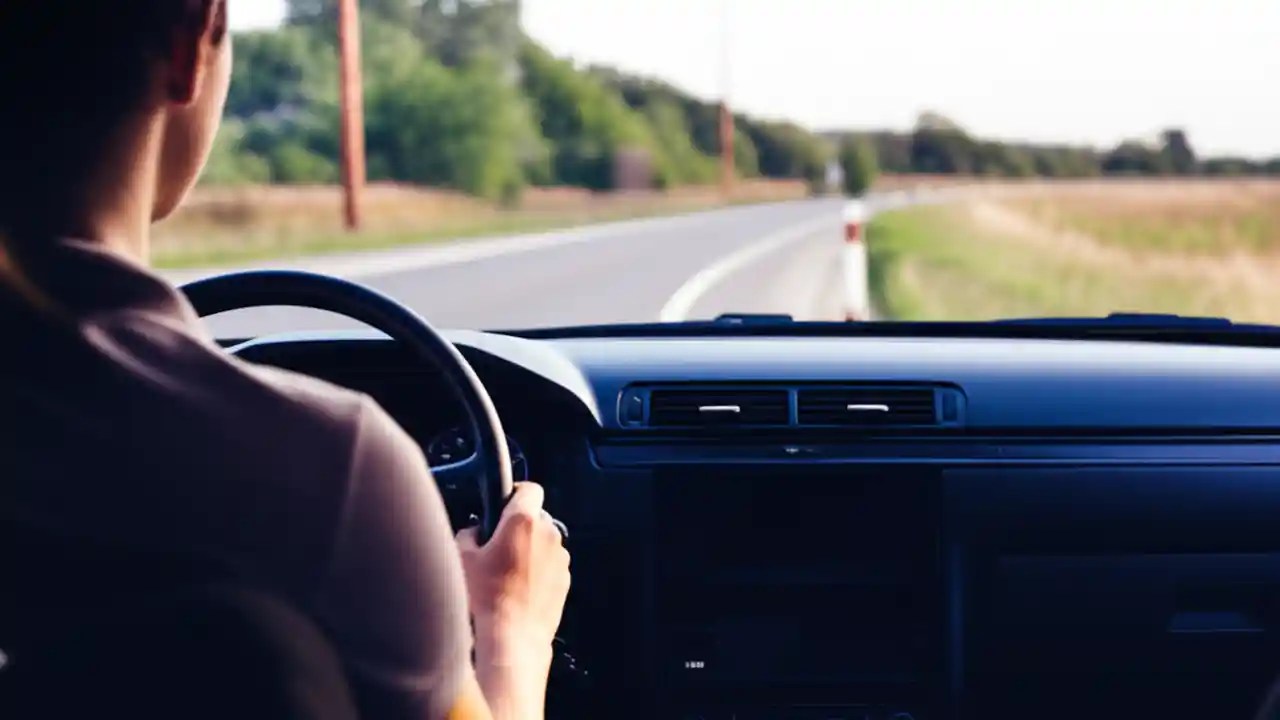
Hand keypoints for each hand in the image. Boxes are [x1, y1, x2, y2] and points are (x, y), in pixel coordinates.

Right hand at [457, 482, 570, 662]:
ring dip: (529, 550)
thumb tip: (474, 531)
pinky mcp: (565, 579)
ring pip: (544, 542)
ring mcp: (560, 557)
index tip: (504, 504)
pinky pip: (550, 565)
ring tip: (506, 574)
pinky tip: (519, 588)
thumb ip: (469, 533)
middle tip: (496, 547)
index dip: (515, 493)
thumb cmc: (487, 598)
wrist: (512, 637)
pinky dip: (538, 570)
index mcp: (523, 521)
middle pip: (535, 517)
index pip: (529, 488)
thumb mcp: (462, 558)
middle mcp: (548, 534)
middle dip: (518, 527)